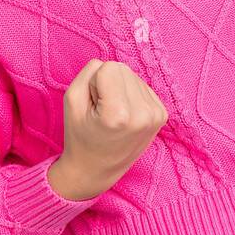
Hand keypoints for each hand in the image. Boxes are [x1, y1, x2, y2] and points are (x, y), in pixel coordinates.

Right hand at [48, 59, 168, 201]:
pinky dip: (132, 96)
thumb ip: (88, 73)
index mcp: (119, 113)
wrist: (96, 169)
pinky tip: (125, 115)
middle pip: (123, 69)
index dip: (94, 82)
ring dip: (121, 89)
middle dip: (108, 84)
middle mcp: (143, 114)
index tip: (93, 105)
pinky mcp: (162, 115)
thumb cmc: (80, 136)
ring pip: (134, 76)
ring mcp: (156, 115)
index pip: (108, 66)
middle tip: (102, 110)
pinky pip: (143, 87)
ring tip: (113, 114)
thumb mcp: (72, 101)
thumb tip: (111, 64)